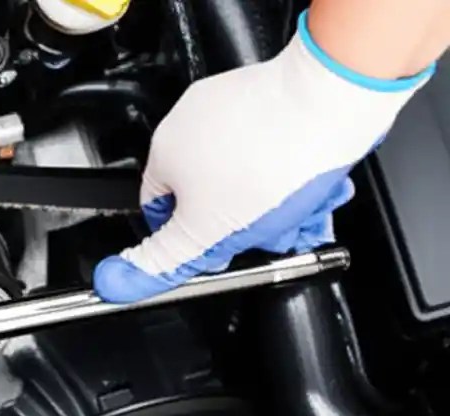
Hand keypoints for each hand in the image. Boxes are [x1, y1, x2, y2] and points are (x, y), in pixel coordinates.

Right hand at [93, 12, 433, 302]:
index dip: (195, 238)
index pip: (162, 212)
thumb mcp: (209, 231)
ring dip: (275, 201)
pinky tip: (313, 183)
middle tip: (271, 232)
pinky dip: (292, 168)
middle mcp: (192, 123)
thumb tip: (117, 281)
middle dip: (245, 223)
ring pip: (246, 172)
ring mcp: (233, 106)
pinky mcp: (271, 96)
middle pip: (210, 195)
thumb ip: (163, 260)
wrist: (336, 98)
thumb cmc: (278, 155)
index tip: (222, 246)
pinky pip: (273, 144)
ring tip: (302, 210)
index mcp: (165, 153)